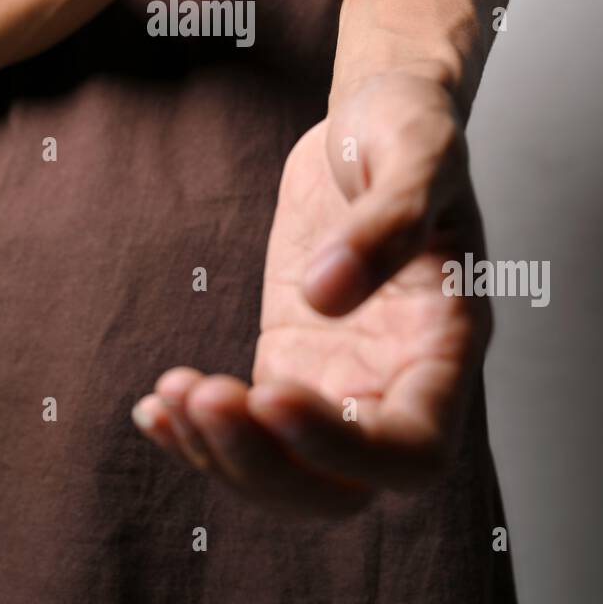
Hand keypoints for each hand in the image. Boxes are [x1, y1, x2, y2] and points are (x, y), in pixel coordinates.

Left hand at [131, 77, 489, 515]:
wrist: (370, 117)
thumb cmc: (408, 126)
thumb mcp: (416, 151)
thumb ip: (386, 222)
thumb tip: (324, 299)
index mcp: (448, 345)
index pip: (414, 449)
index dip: (344, 446)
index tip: (270, 391)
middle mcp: (399, 380)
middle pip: (343, 486)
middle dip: (265, 463)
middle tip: (201, 394)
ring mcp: (343, 378)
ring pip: (289, 473)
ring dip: (221, 454)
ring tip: (167, 395)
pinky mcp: (293, 360)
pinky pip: (251, 426)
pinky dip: (198, 433)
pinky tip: (154, 406)